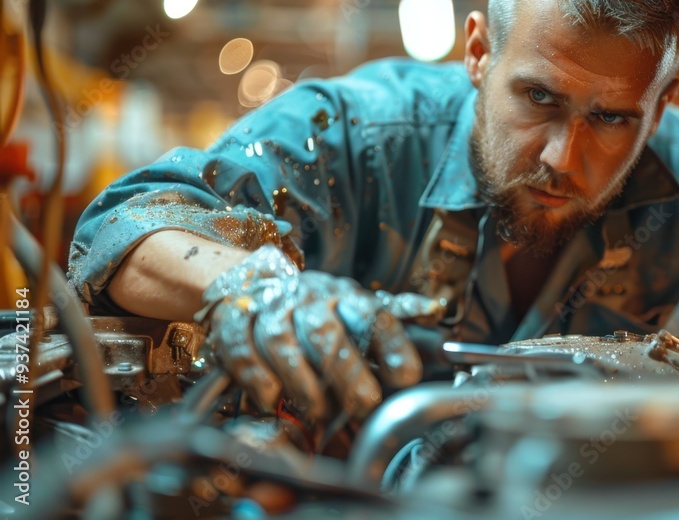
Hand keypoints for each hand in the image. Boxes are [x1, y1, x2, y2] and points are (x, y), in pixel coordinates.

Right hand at [196, 245, 443, 420]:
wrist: (251, 279)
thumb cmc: (314, 307)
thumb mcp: (355, 307)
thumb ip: (389, 318)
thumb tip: (434, 310)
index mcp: (344, 295)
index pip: (373, 315)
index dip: (392, 346)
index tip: (407, 377)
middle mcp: (307, 298)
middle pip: (326, 333)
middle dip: (347, 373)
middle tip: (364, 406)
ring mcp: (268, 308)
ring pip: (281, 342)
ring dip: (302, 382)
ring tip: (319, 410)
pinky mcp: (234, 322)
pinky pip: (241, 350)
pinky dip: (256, 378)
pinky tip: (272, 399)